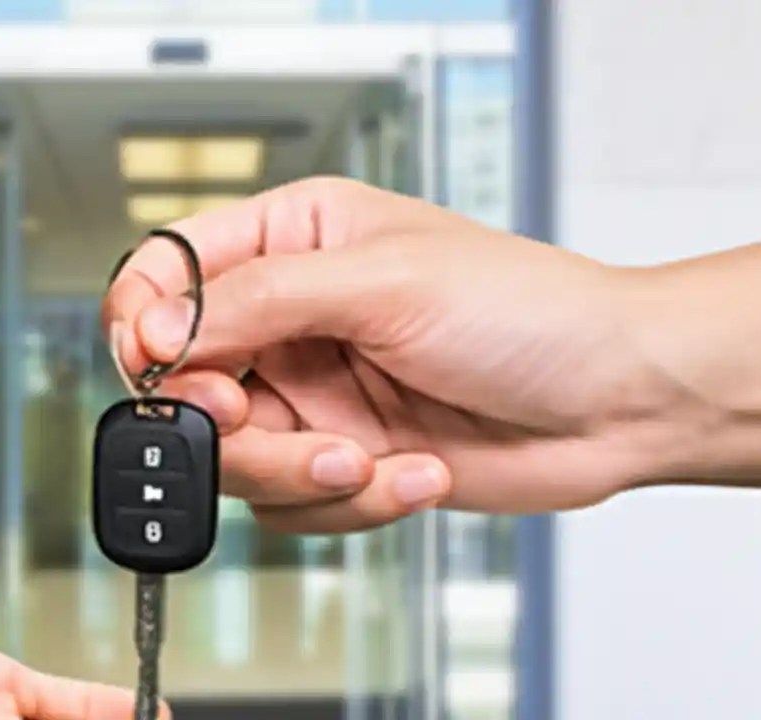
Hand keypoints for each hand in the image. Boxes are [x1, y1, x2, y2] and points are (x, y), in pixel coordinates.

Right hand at [104, 177, 684, 531]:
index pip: (169, 270)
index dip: (142, 319)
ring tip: (362, 457)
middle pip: (184, 379)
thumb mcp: (384, 280)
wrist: (618, 401)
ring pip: (232, 456)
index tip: (152, 363)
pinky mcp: (341, 459)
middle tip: (254, 417)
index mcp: (294, 240)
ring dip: (295, 469)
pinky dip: (346, 502)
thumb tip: (157, 327)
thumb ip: (258, 299)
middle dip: (221, 418)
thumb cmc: (530, 312)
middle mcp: (293, 319)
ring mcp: (314, 395)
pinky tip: (413, 472)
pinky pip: (290, 503)